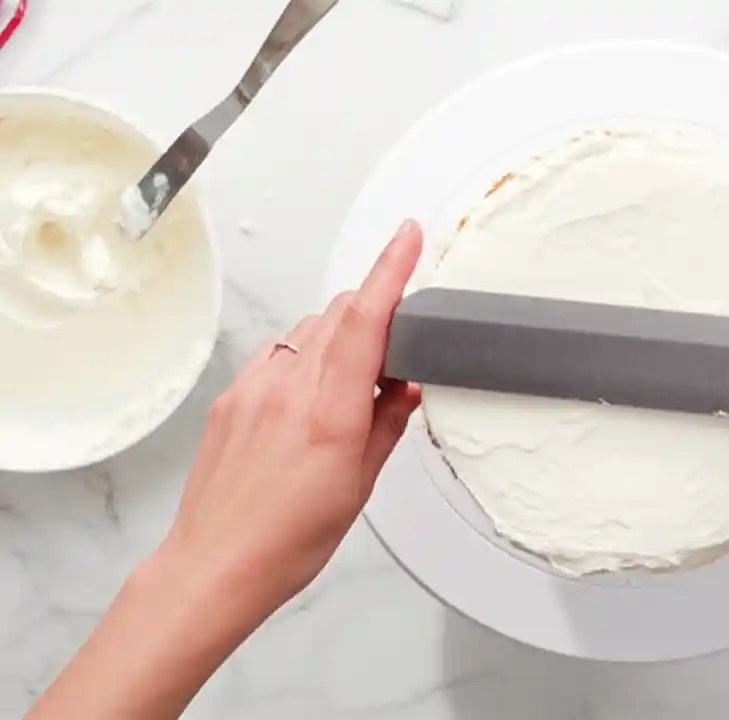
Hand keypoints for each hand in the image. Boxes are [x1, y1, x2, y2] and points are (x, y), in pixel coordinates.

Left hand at [28, 221, 425, 719]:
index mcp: (330, 412)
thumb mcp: (358, 486)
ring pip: (309, 331)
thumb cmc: (287, 541)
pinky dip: (306, 355)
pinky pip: (278, 353)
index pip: (366, 321)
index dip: (390, 271)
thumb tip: (407, 387)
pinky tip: (313, 391)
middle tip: (400, 339)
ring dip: (340, 333)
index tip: (408, 236)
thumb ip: (386, 425)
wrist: (215, 566)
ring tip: (357, 379)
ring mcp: (254, 388)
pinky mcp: (232, 397)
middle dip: (375, 308)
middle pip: (339, 315)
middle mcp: (288, 388)